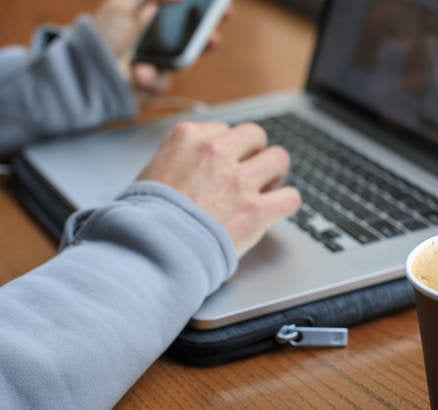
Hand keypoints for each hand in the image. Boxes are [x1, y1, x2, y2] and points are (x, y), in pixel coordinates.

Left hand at [93, 1, 226, 104]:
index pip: (182, 11)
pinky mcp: (151, 85)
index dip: (203, 10)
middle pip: (190, 39)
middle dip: (205, 38)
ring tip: (152, 65)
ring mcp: (155, 64)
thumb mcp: (122, 6)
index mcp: (148, 17)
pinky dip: (150, 77)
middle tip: (214, 37)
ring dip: (174, 63)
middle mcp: (154, 40)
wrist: (84, 76)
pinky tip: (137, 73)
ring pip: (180, 64)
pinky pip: (162, 82)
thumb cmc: (100, 38)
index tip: (223, 7)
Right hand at [138, 122, 301, 256]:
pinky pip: (291, 197)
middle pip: (255, 136)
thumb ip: (180, 159)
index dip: (228, 151)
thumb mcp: (151, 172)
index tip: (224, 168)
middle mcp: (215, 152)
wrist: (151, 251)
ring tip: (266, 191)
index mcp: (188, 137)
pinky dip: (285, 204)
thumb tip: (197, 164)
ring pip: (279, 158)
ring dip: (275, 175)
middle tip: (250, 175)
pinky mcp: (256, 210)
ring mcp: (238, 180)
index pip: (224, 130)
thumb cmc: (146, 219)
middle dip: (255, 154)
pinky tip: (275, 211)